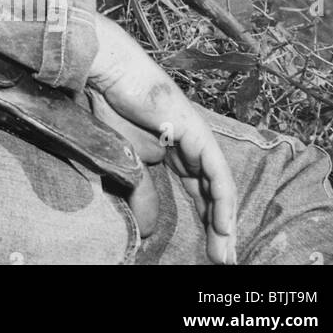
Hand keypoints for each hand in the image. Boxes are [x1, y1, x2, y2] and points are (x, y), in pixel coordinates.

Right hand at [88, 14, 237, 263]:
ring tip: (226, 251)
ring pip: (218, 186)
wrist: (106, 73)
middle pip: (212, 193)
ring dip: (224, 220)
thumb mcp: (123, 162)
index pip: (197, 192)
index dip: (204, 220)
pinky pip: (216, 172)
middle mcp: (191, 148)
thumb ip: (139, 193)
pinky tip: (224, 224)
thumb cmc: (106, 107)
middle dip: (218, 228)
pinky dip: (221, 198)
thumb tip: (149, 230)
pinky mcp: (198, 132)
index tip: (208, 251)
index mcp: (172, 151)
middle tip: (223, 259)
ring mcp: (197, 138)